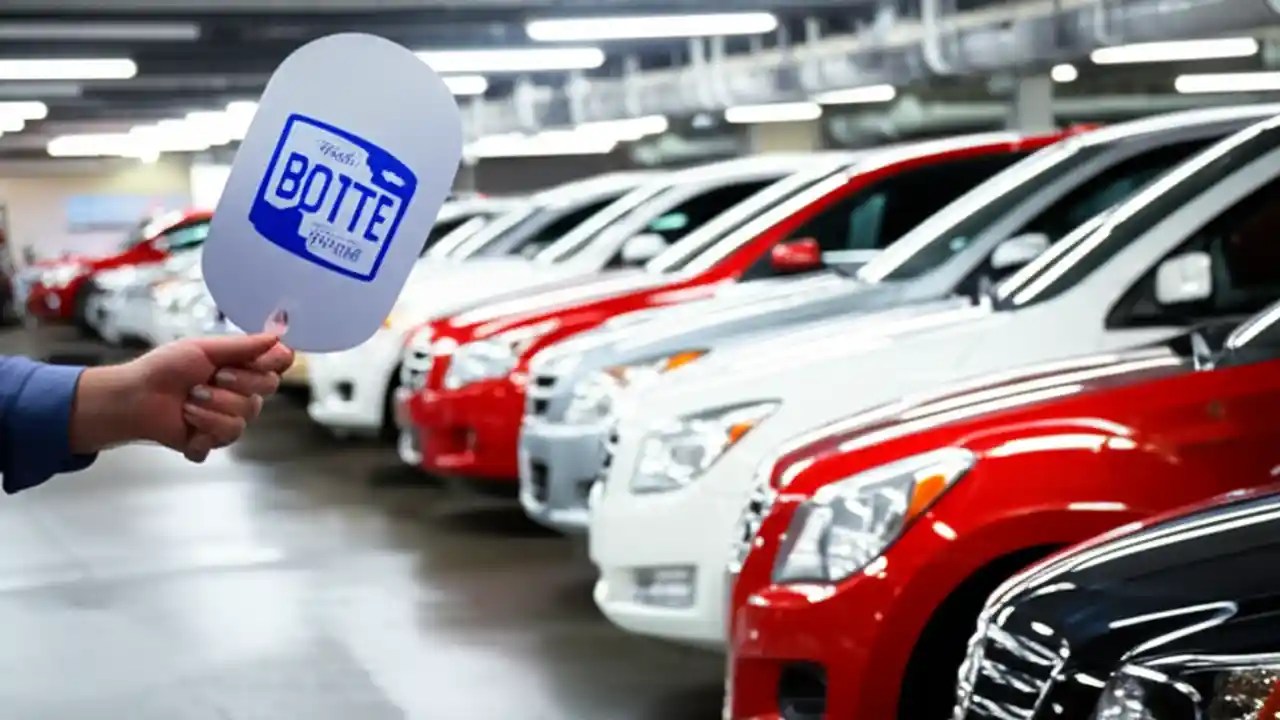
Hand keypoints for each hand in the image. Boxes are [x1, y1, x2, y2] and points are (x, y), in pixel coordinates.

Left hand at [70, 334, 293, 461]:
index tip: (255, 361)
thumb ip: (243, 346)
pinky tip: (186, 423)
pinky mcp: (214, 440)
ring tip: (188, 402)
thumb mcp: (203, 348)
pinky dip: (201, 428)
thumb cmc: (164, 368)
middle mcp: (241, 393)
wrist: (136, 398)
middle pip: (267, 390)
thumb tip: (276, 336)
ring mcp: (230, 417)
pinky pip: (225, 437)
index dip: (272, 363)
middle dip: (235, 385)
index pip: (277, 364)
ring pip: (244, 417)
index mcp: (241, 367)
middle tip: (207, 380)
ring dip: (211, 408)